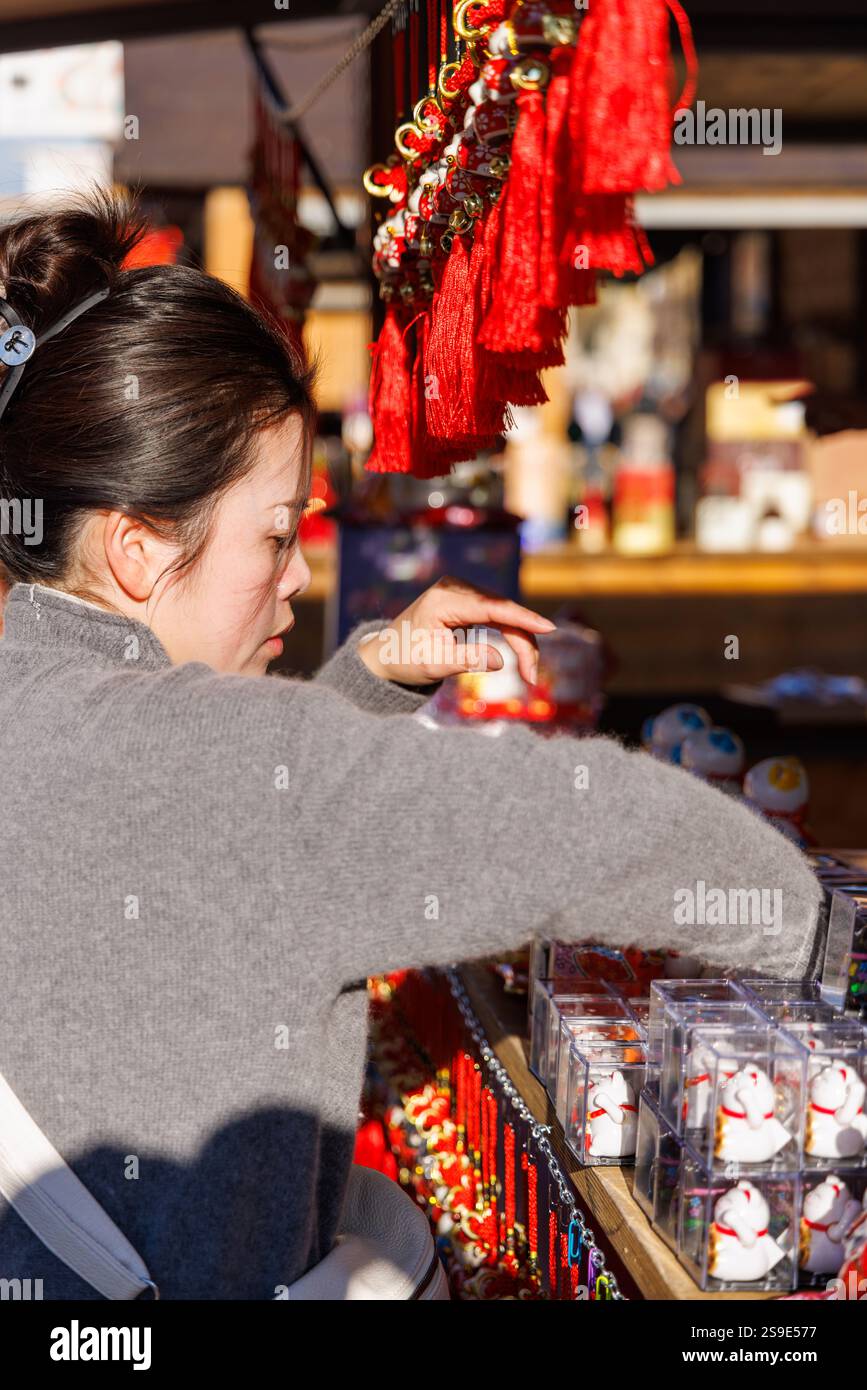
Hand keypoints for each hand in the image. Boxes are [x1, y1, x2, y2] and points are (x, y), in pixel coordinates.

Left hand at [357, 575, 555, 685]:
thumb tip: (500, 660)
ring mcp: (462, 592)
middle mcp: (455, 588)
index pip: (491, 607)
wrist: (386, 654)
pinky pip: (498, 615)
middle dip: (524, 641)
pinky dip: (512, 633)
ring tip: (528, 673)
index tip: (548, 628)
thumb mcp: (434, 665)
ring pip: (505, 613)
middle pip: (503, 611)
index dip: (522, 618)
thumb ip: (466, 660)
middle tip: (532, 676)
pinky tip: (522, 655)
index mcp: (443, 599)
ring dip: (521, 639)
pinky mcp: (468, 601)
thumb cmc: (405, 659)